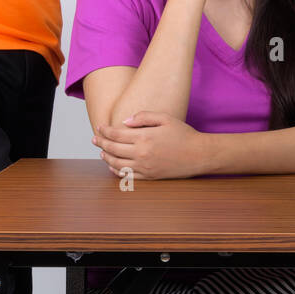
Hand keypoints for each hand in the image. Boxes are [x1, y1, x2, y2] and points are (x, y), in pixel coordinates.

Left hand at [93, 111, 213, 179]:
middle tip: (95, 139)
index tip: (99, 127)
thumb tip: (124, 122)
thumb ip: (144, 117)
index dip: (105, 130)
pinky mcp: (149, 176)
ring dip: (106, 157)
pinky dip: (116, 171)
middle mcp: (141, 153)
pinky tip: (113, 167)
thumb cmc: (184, 134)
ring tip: (102, 152)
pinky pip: (127, 176)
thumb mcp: (166, 119)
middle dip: (101, 142)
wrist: (199, 155)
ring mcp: (144, 167)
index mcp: (144, 137)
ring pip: (116, 164)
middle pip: (112, 149)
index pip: (116, 134)